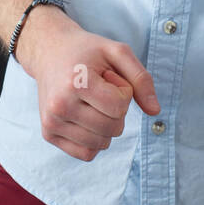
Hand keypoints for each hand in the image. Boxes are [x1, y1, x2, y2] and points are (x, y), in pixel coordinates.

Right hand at [20, 10, 160, 162]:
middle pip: (113, 128)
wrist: (50, 52)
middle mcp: (60, 105)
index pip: (119, 106)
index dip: (123, 91)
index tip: (108, 76)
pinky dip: (95, 139)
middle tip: (100, 88)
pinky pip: (87, 153)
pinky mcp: (48, 134)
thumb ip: (141, 79)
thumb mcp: (118, 52)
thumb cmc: (87, 51)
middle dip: (116, 109)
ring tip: (91, 100)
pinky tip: (86, 116)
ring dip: (106, 124)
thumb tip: (155, 111)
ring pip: (102, 144)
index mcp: (76, 82)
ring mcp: (52, 122)